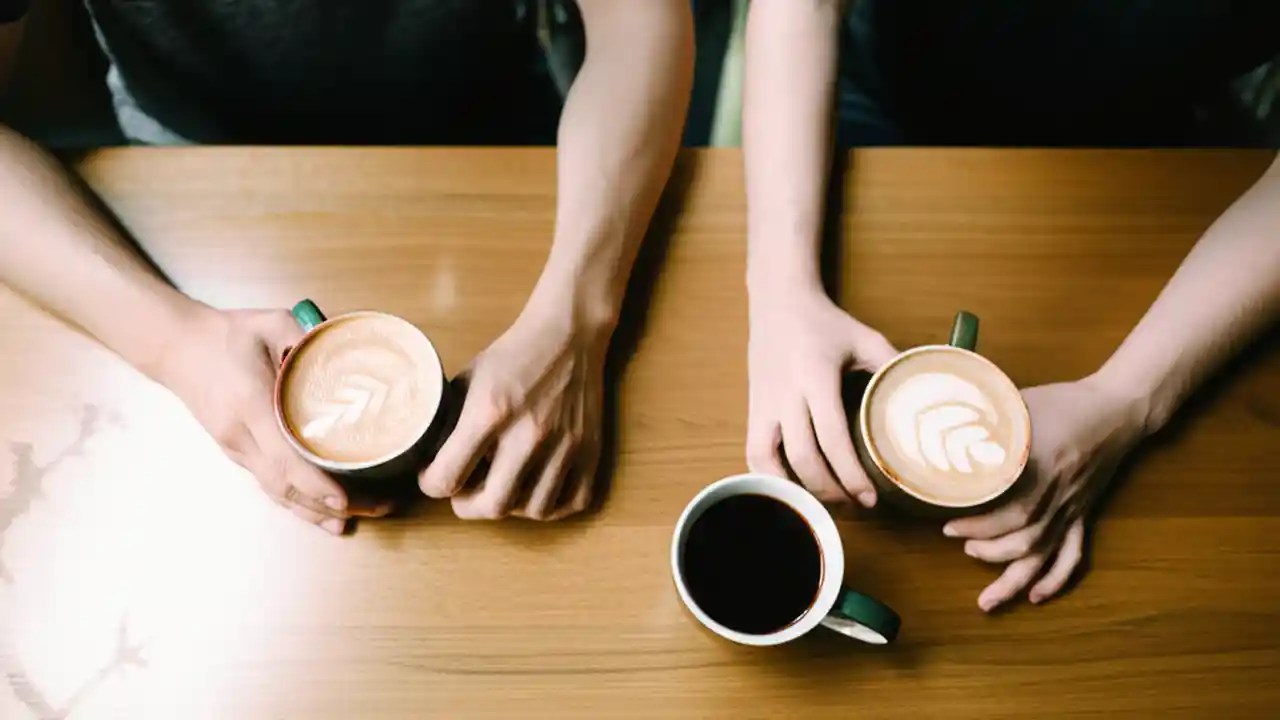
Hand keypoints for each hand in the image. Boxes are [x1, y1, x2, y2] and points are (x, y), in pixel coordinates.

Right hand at [154, 308, 390, 533]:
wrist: (176, 346)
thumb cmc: (226, 335)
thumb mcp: (270, 323)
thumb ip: (306, 336)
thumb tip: (344, 351)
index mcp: (250, 405)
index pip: (284, 457)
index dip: (315, 484)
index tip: (344, 499)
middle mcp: (240, 435)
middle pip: (283, 485)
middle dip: (325, 506)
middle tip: (371, 509)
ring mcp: (234, 448)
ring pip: (274, 490)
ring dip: (310, 511)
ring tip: (347, 522)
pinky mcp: (235, 451)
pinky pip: (268, 482)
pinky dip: (293, 500)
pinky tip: (316, 510)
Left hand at [419, 303, 607, 520]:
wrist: (569, 334)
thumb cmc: (514, 356)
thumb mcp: (469, 379)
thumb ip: (450, 421)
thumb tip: (430, 457)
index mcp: (490, 411)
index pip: (447, 477)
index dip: (431, 483)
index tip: (433, 476)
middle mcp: (530, 434)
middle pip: (493, 506)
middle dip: (468, 506)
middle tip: (465, 492)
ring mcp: (566, 446)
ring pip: (534, 510)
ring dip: (513, 506)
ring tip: (503, 488)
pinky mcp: (592, 451)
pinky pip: (573, 502)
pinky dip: (553, 505)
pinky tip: (537, 489)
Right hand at [746, 286, 898, 506]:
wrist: (778, 302)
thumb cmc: (825, 323)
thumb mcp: (865, 339)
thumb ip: (893, 367)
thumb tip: (927, 400)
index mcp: (815, 377)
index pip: (832, 438)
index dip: (851, 474)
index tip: (870, 497)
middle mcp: (785, 394)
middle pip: (803, 457)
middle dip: (830, 490)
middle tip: (855, 504)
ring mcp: (763, 404)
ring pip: (769, 461)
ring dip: (796, 488)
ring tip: (824, 501)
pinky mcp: (751, 409)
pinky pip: (753, 453)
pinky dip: (770, 477)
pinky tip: (792, 488)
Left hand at [943, 376, 1147, 610]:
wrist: (1117, 409)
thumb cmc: (1063, 403)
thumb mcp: (1019, 405)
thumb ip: (986, 421)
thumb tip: (942, 429)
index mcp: (1042, 469)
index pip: (1010, 511)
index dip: (978, 527)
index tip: (947, 526)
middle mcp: (1058, 497)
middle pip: (1025, 540)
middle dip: (989, 551)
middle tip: (960, 546)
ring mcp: (1073, 510)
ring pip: (1044, 556)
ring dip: (1015, 581)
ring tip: (987, 600)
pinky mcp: (1083, 514)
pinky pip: (1073, 554)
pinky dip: (1056, 579)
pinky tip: (1036, 596)